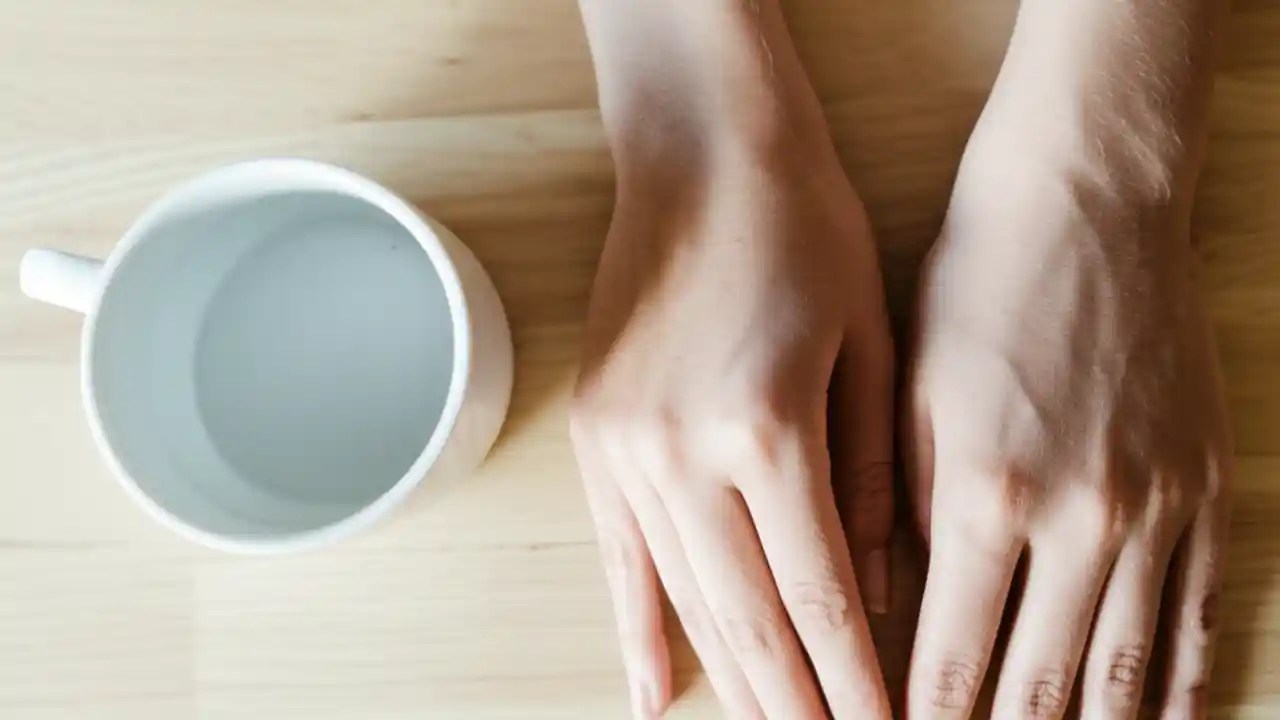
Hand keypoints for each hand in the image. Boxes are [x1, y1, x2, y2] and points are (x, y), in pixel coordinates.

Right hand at [572, 147, 894, 718]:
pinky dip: (638, 631)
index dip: (853, 680)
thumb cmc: (805, 232)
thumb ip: (875, 483)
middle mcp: (684, 453)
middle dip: (794, 702)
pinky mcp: (595, 438)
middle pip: (748, 617)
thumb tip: (878, 596)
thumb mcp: (872, 348)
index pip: (820, 594)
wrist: (703, 155)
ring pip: (684, 599)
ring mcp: (627, 449)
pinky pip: (618, 558)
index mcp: (768, 429)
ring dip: (729, 679)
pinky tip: (652, 695)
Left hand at [905, 3, 1229, 717]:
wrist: (1084, 203)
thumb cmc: (973, 289)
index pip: (947, 658)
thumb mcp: (906, 393)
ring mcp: (1153, 509)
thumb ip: (894, 512)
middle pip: (1037, 686)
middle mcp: (1076, 518)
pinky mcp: (1202, 487)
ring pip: (1123, 671)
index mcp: (982, 495)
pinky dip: (1177, 685)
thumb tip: (875, 614)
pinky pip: (1198, 615)